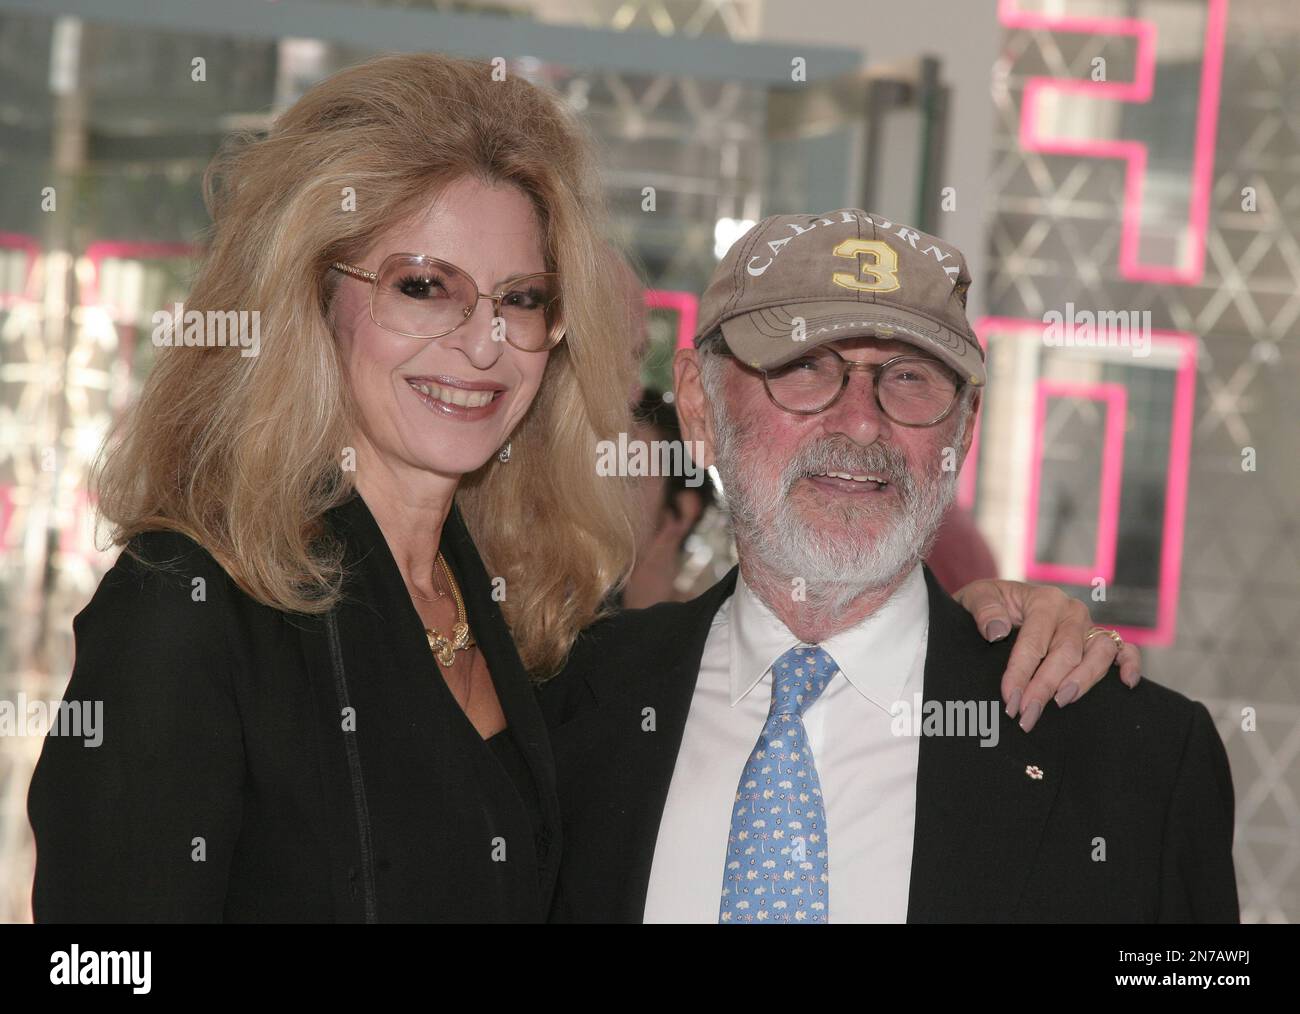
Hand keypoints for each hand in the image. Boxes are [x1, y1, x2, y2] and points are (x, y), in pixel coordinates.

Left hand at [952, 579, 1142, 731]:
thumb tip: (997, 632)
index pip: (1034, 641)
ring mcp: (1089, 626)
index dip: (1021, 672)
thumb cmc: (989, 604)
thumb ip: (983, 610)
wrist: (999, 603)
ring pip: (1098, 654)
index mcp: (1044, 600)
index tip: (1010, 699)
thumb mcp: (976, 598)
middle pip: (1067, 653)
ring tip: (1061, 703)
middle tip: (1027, 716)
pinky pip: (1124, 649)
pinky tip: (1125, 684)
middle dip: (1045, 687)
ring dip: (1082, 681)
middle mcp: (1071, 611)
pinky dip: (1130, 664)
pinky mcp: (1099, 640)